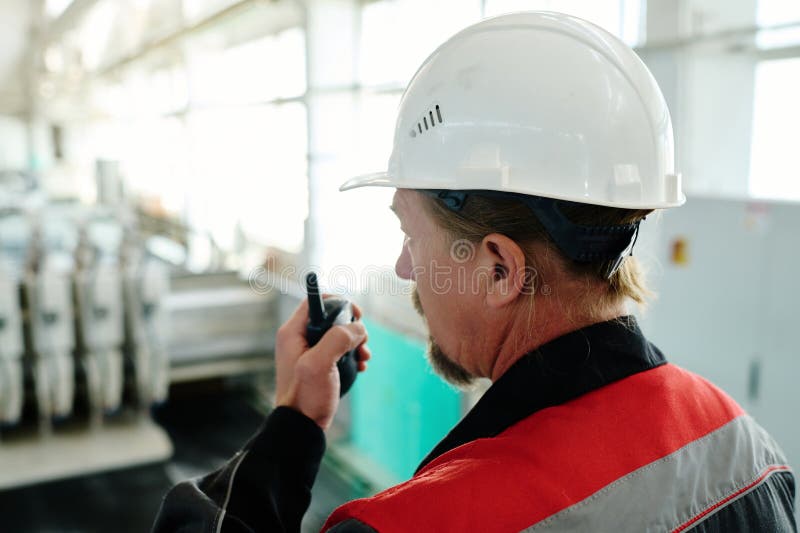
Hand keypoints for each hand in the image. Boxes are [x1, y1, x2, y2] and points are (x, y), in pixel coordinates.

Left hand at [274, 297, 370, 429]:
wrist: (302, 426)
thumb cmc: (305, 397)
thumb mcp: (320, 364)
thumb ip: (337, 339)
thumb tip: (357, 328)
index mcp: (292, 333)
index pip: (315, 302)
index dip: (338, 302)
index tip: (356, 313)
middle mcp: (299, 340)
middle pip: (330, 318)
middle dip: (351, 328)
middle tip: (362, 341)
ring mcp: (309, 353)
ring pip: (338, 336)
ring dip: (355, 343)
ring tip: (364, 358)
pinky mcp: (318, 366)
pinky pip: (339, 352)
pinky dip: (352, 356)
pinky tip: (361, 367)